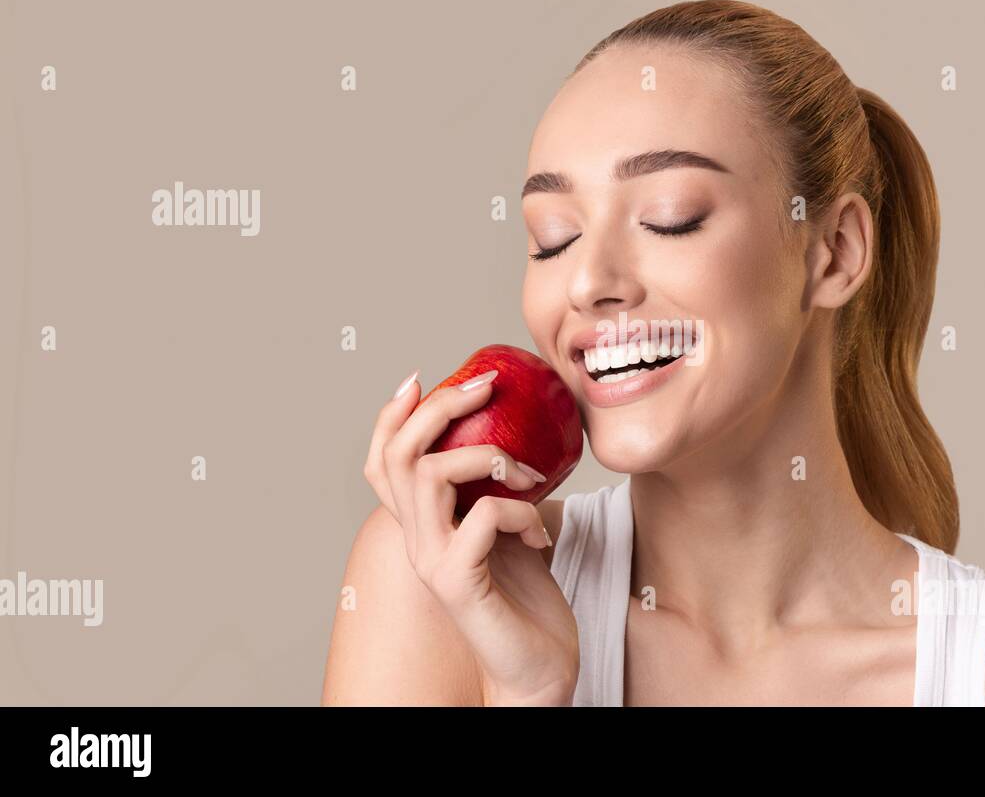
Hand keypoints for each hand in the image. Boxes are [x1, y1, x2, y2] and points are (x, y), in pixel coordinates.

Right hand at [363, 369, 578, 705]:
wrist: (538, 670)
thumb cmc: (527, 602)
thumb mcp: (510, 531)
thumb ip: (498, 492)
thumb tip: (521, 440)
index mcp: (423, 526)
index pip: (382, 461)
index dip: (391, 416)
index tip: (423, 376)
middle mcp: (415, 542)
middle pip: (398, 455)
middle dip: (440, 407)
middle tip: (485, 387)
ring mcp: (432, 563)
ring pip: (428, 476)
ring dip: (486, 456)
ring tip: (525, 473)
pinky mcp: (458, 583)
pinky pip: (480, 518)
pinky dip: (517, 510)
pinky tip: (539, 534)